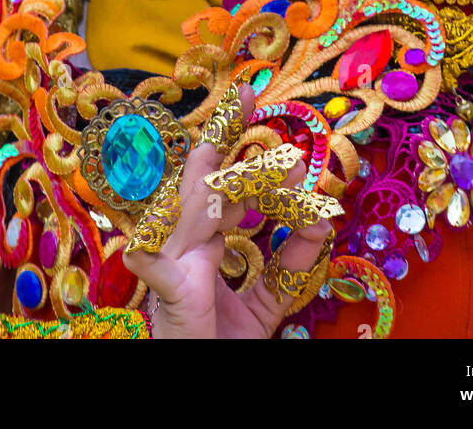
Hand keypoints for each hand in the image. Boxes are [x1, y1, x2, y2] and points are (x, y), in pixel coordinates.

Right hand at [123, 86, 332, 338]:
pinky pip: (153, 267)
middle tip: (254, 108)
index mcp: (204, 242)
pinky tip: (154, 245)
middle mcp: (185, 245)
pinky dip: (150, 254)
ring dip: (218, 181)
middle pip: (205, 183)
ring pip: (190, 208)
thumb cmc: (223, 341)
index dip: (232, 137)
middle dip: (228, 142)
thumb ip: (292, 260)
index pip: (222, 180)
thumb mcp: (269, 299)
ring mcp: (173, 264)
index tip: (249, 94)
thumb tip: (322, 220)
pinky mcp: (169, 292)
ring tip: (246, 159)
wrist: (200, 379)